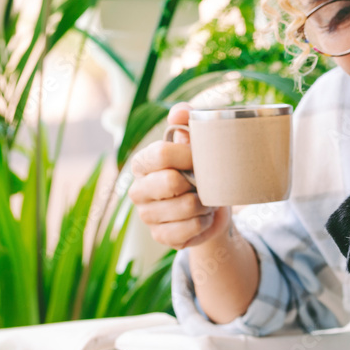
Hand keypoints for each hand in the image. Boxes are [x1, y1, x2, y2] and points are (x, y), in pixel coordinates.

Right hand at [128, 102, 231, 248]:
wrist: (211, 206)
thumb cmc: (200, 169)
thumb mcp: (196, 142)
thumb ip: (187, 122)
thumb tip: (179, 112)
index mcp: (142, 162)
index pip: (161, 154)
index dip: (187, 155)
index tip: (200, 157)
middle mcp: (137, 190)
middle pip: (171, 182)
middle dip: (197, 183)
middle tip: (204, 182)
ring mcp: (146, 216)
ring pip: (186, 207)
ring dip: (204, 204)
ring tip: (205, 199)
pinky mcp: (161, 237)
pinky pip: (189, 230)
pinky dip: (203, 222)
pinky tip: (202, 217)